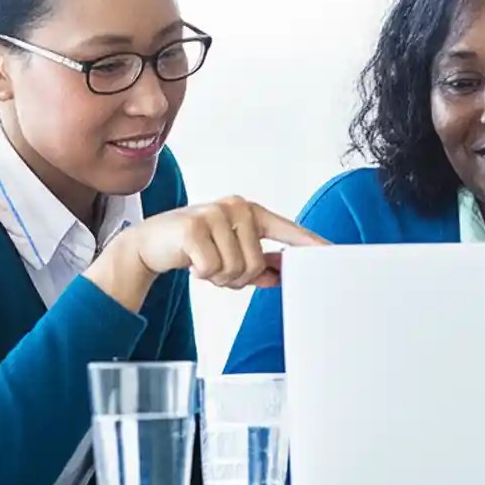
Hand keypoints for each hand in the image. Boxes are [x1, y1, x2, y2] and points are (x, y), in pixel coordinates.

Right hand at [125, 195, 327, 287]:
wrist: (151, 243)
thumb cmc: (196, 247)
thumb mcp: (232, 255)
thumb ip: (260, 265)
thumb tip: (282, 275)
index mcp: (252, 212)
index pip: (288, 230)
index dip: (310, 244)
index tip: (333, 252)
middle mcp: (237, 207)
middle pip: (257, 263)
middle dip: (238, 277)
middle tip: (219, 269)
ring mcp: (215, 213)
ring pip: (236, 268)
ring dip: (219, 277)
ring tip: (205, 263)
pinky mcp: (193, 227)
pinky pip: (212, 268)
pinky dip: (202, 274)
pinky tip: (191, 262)